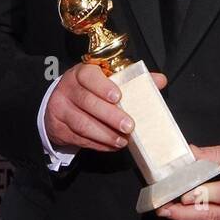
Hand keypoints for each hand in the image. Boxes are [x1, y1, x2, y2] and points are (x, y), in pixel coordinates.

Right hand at [44, 63, 166, 151]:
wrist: (59, 105)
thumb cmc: (90, 90)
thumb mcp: (106, 80)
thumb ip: (132, 80)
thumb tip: (160, 80)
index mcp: (80, 73)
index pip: (89, 76)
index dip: (103, 87)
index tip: (118, 97)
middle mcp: (67, 90)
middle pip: (87, 102)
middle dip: (110, 116)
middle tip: (129, 126)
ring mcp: (60, 110)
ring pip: (82, 124)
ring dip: (105, 134)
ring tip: (122, 140)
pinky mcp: (59, 129)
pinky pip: (79, 138)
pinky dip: (98, 144)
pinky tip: (112, 146)